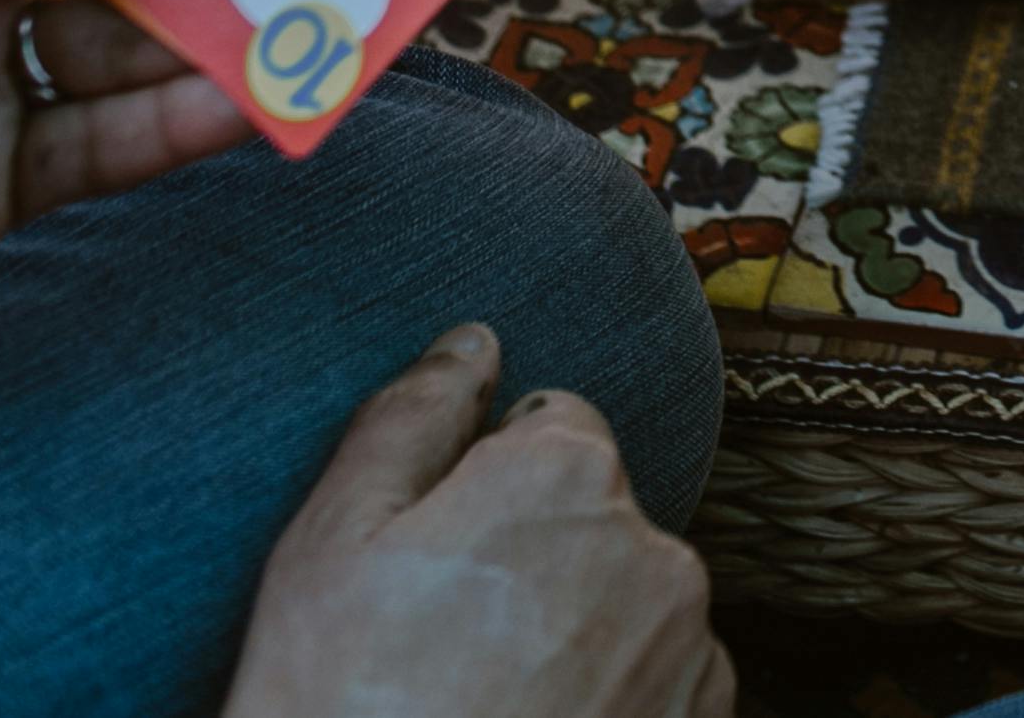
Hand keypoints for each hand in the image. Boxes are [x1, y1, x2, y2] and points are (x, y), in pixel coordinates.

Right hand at [226, 324, 732, 717]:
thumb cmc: (340, 700)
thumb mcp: (333, 540)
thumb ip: (413, 416)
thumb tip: (474, 341)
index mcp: (568, 474)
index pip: (549, 428)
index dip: (483, 488)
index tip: (432, 563)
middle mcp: (656, 546)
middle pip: (594, 516)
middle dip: (536, 557)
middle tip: (446, 642)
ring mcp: (690, 647)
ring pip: (630, 600)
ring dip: (578, 629)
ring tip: (487, 697)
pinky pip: (661, 679)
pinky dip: (614, 696)